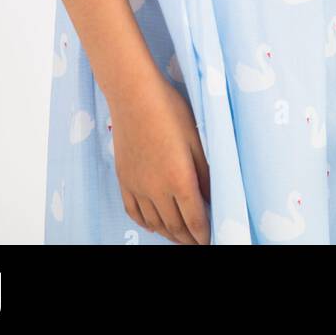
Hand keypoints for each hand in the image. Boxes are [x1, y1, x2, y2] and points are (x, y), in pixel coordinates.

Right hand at [110, 74, 211, 244]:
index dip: (204, 235)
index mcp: (180, 179)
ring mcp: (137, 187)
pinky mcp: (123, 180)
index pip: (195, 221)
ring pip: (155, 223)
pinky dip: (146, 223)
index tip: (211, 241)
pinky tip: (154, 225)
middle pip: (175, 227)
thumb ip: (205, 172)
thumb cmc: (170, 110)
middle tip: (198, 242)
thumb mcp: (197, 138)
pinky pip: (134, 212)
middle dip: (188, 239)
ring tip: (180, 236)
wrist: (133, 95)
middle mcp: (156, 190)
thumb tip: (212, 197)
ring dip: (169, 234)